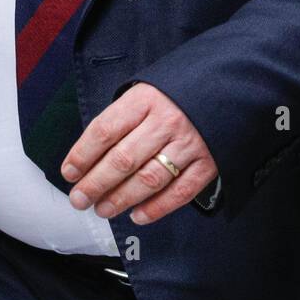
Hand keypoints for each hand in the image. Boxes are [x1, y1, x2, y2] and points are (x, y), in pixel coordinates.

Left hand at [59, 82, 218, 223]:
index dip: (83, 154)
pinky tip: (138, 216)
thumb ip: (124, 116)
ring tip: (102, 209)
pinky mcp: (209, 162)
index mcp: (146, 99)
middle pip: (122, 159)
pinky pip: (180, 192)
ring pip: (148, 179)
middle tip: (79, 199)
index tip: (69, 173)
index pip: (105, 130)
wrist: (230, 84)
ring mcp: (189, 143)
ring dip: (121, 199)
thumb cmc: (179, 91)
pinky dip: (157, 208)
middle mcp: (166, 121)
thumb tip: (91, 153)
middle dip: (95, 184)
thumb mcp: (147, 89)